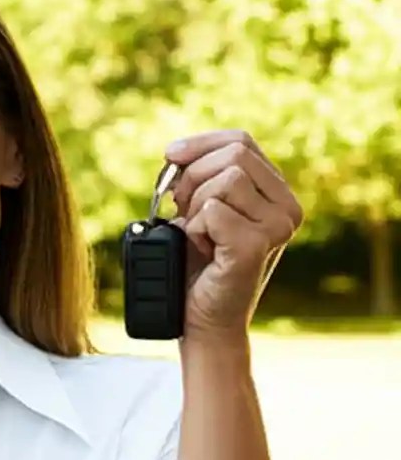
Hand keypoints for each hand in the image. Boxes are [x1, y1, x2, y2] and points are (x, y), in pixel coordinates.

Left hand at [163, 130, 303, 343]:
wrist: (202, 318)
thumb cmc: (198, 266)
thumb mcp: (200, 211)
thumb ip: (200, 178)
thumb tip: (176, 154)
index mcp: (278, 194)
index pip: (241, 141)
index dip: (200, 143)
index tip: (170, 155)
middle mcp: (288, 208)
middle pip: (233, 155)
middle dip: (193, 177)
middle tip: (182, 210)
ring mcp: (278, 227)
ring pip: (224, 179)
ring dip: (195, 207)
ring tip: (198, 235)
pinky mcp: (257, 246)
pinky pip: (213, 210)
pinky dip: (194, 228)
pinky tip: (203, 250)